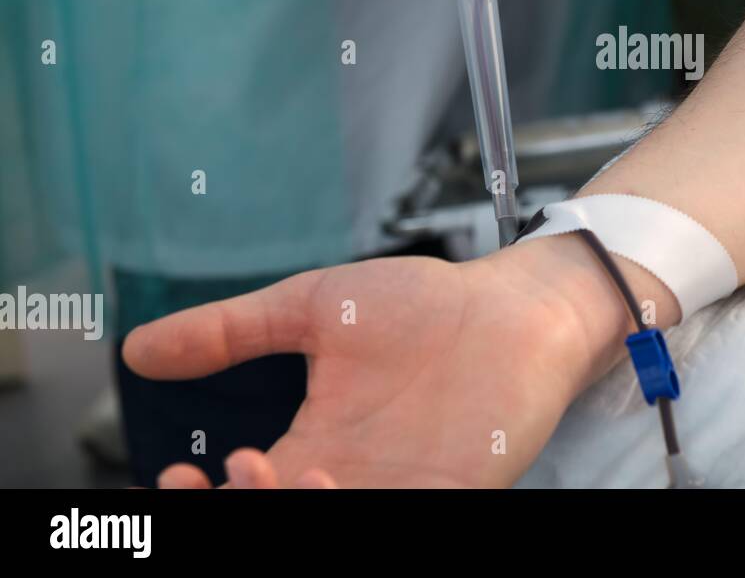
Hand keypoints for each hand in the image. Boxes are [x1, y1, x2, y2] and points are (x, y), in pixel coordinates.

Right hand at [124, 240, 635, 487]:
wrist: (515, 306)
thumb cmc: (425, 304)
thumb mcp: (312, 309)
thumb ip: (232, 330)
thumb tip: (138, 347)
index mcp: (313, 446)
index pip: (240, 498)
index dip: (200, 502)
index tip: (177, 473)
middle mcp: (351, 480)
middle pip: (274, 523)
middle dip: (234, 514)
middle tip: (232, 472)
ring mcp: (402, 494)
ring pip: (326, 530)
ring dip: (286, 511)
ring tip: (278, 466)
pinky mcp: (451, 497)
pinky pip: (400, 527)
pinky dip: (354, 517)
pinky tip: (331, 480)